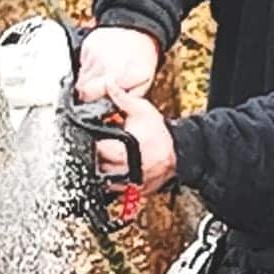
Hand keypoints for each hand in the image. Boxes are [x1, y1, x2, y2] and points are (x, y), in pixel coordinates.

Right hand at [76, 25, 159, 101]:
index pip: (90, 95)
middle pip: (82, 87)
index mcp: (116, 75)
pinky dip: (88, 67)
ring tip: (102, 76)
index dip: (91, 102)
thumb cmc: (143, 60)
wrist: (140, 32)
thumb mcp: (144, 83)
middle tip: (97, 93)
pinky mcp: (88, 44)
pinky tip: (100, 65)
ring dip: (88, 80)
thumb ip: (128, 98)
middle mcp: (102, 63)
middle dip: (87, 93)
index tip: (96, 103)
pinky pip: (81, 63)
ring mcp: (93, 52)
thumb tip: (111, 106)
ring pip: (80, 76)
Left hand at [96, 82, 176, 196]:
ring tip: (110, 157)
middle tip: (102, 146)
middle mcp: (127, 169)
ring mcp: (131, 182)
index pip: (96, 149)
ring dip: (104, 169)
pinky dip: (114, 181)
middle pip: (98, 166)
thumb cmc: (161, 133)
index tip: (95, 137)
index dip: (92, 143)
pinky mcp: (136, 190)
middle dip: (96, 155)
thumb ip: (122, 98)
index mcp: (124, 149)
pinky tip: (118, 169)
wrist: (180, 152)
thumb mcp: (142, 110)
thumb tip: (109, 83)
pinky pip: (117, 190)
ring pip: (106, 180)